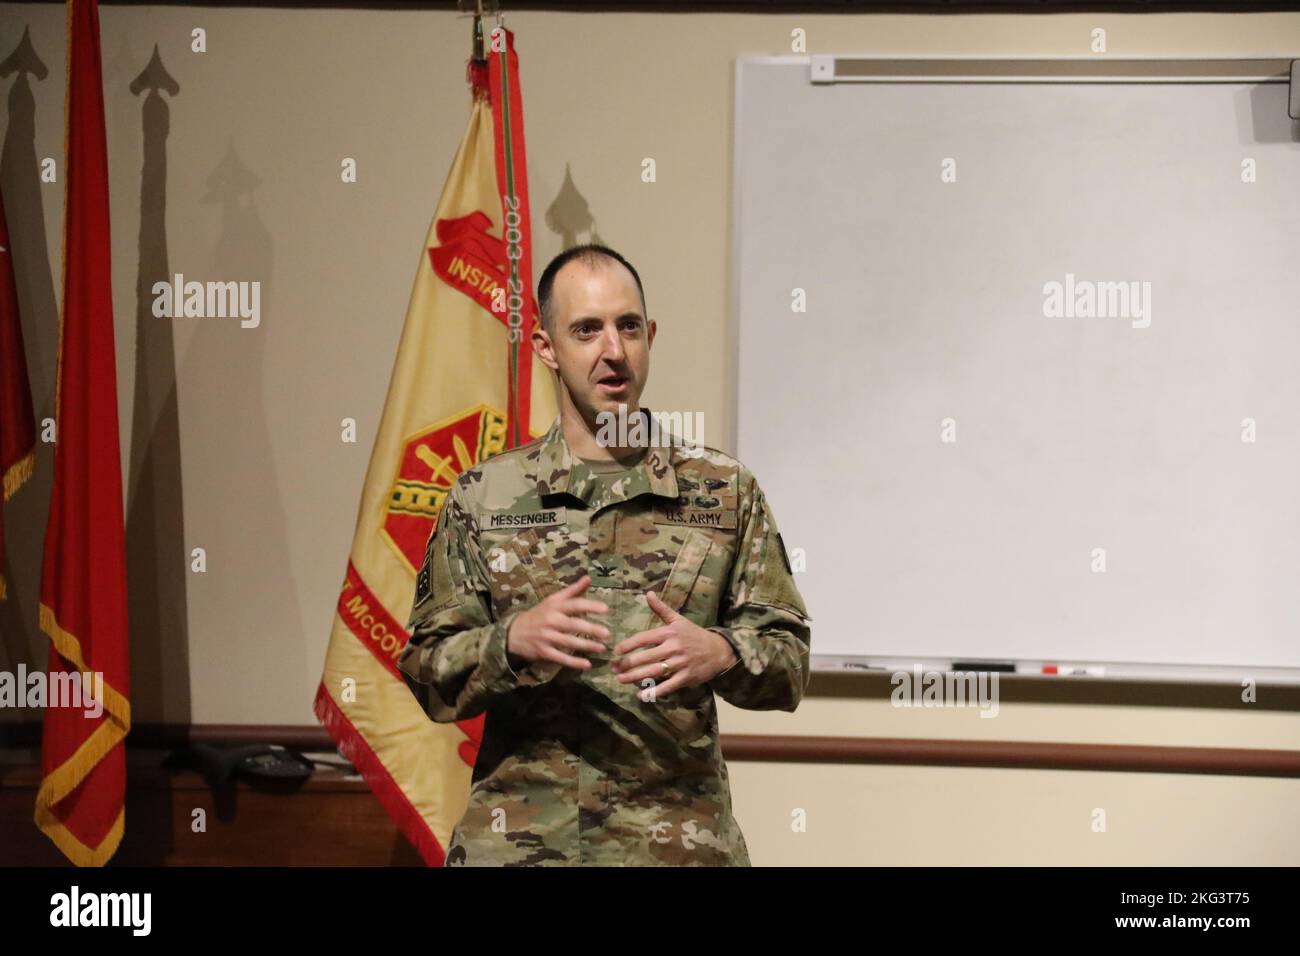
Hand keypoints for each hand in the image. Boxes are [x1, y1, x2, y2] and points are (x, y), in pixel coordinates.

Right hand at [506, 574, 609, 670]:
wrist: (514, 632)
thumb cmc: (539, 614)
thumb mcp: (553, 600)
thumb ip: (573, 591)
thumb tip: (588, 578)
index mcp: (554, 607)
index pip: (574, 605)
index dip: (589, 606)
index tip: (605, 609)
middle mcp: (551, 621)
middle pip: (572, 625)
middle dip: (590, 629)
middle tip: (607, 633)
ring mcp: (546, 637)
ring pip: (568, 642)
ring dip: (586, 646)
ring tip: (602, 648)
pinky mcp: (544, 651)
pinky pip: (560, 657)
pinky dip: (573, 662)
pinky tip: (587, 664)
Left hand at [612, 590, 736, 698]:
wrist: (718, 651)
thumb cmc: (693, 635)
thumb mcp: (678, 620)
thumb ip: (661, 609)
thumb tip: (648, 594)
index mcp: (669, 633)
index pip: (645, 638)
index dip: (629, 644)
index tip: (616, 651)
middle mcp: (673, 647)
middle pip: (646, 657)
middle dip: (628, 664)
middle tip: (614, 668)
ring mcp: (680, 663)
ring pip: (654, 671)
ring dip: (636, 677)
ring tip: (621, 680)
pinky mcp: (686, 677)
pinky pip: (669, 686)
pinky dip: (655, 692)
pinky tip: (642, 696)